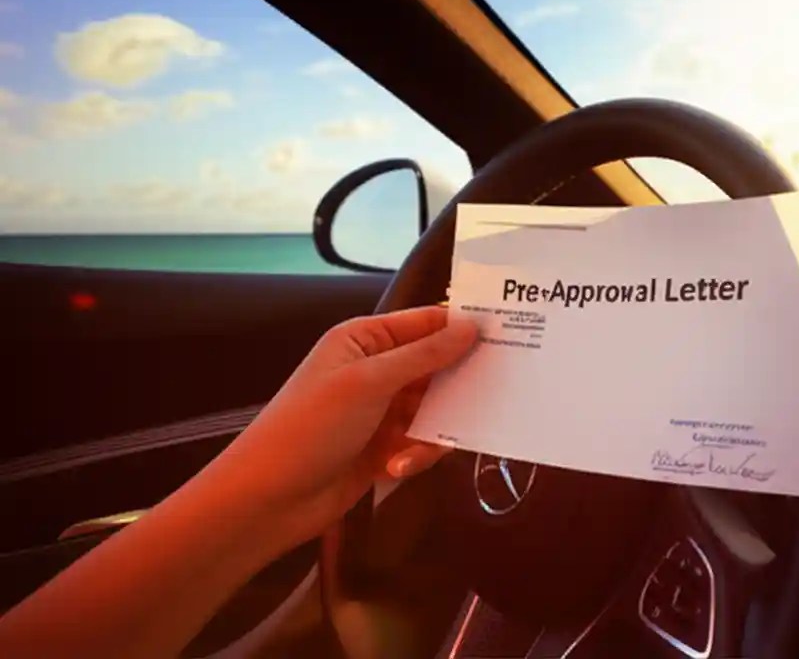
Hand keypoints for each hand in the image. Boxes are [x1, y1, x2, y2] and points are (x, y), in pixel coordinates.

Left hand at [204, 306, 477, 545]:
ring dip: (433, 430)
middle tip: (489, 395)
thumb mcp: (369, 382)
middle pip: (438, 367)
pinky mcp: (386, 447)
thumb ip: (424, 355)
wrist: (269, 498)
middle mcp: (376, 370)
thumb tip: (470, 327)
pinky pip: (424, 441)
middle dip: (457, 385)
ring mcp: (382, 411)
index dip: (463, 326)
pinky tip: (396, 467)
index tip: (507, 334)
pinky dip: (417, 454)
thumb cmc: (310, 427)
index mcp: (364, 340)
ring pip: (437, 409)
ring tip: (413, 447)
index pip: (426, 322)